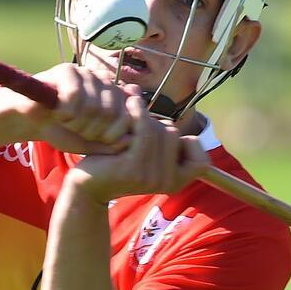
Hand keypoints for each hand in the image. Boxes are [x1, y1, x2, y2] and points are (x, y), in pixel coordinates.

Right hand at [24, 63, 140, 154]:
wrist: (33, 122)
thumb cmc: (64, 131)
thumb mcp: (91, 143)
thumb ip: (112, 143)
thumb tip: (130, 139)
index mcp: (115, 96)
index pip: (127, 116)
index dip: (110, 134)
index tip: (92, 137)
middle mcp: (104, 81)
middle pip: (111, 112)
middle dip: (91, 130)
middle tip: (75, 129)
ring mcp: (87, 73)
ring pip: (93, 106)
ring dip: (75, 122)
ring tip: (66, 120)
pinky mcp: (67, 70)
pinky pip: (75, 95)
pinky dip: (64, 112)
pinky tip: (57, 111)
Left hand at [66, 94, 208, 203]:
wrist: (88, 184)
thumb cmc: (118, 162)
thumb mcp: (148, 154)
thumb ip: (164, 138)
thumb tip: (184, 105)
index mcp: (175, 182)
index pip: (202, 161)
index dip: (189, 144)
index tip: (165, 139)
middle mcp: (166, 183)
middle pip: (174, 134)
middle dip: (156, 123)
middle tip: (135, 127)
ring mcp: (151, 178)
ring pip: (161, 130)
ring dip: (145, 116)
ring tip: (131, 109)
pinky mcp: (133, 169)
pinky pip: (145, 131)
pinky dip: (139, 112)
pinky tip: (129, 104)